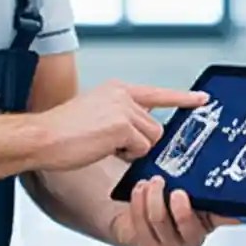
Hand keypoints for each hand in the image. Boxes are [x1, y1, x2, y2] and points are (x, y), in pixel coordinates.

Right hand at [32, 80, 208, 171]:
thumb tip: (145, 136)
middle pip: (155, 126)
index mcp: (117, 90)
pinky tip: (104, 148)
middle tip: (113, 145)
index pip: (156, 93)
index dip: (181, 98)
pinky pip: (141, 149)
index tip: (203, 99)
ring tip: (104, 145)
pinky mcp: (123, 125)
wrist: (42, 137)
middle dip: (141, 142)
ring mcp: (124, 108)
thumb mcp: (97, 116)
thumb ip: (122, 119)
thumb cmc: (63, 133)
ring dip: (133, 150)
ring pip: (151, 138)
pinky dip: (126, 155)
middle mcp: (122, 94)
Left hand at [109, 175, 240, 245]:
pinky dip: (139, 204)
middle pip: (192, 234)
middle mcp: (191, 235)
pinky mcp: (144, 245)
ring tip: (153, 182)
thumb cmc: (161, 186)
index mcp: (210, 217)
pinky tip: (140, 190)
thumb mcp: (184, 174)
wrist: (130, 196)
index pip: (232, 218)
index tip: (235, 204)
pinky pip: (142, 228)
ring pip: (163, 227)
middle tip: (177, 192)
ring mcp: (168, 244)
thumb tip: (222, 151)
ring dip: (155, 200)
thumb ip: (202, 170)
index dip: (236, 214)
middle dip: (182, 213)